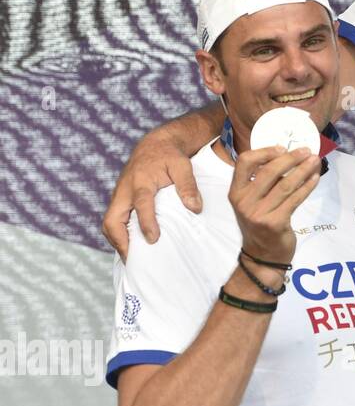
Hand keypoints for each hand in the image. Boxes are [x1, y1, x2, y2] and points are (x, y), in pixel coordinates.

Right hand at [102, 131, 201, 256]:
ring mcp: (119, 197)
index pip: (141, 204)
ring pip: (109, 223)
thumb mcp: (183, 166)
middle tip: (134, 259)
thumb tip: (195, 208)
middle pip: (111, 219)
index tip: (153, 239)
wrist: (155, 145)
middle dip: (119, 241)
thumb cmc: (171, 156)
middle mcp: (125, 191)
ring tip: (132, 260)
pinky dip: (119, 236)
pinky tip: (132, 248)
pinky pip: (114, 221)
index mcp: (141, 181)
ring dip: (117, 241)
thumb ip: (189, 186)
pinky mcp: (120, 201)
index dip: (146, 222)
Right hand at [230, 146, 320, 264]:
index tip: (282, 148)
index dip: (264, 151)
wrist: (263, 256)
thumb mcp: (253, 202)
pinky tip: (315, 178)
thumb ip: (262, 182)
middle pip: (268, 171)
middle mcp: (243, 202)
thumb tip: (289, 155)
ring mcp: (258, 213)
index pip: (244, 162)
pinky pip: (295, 199)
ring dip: (303, 170)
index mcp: (235, 192)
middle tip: (306, 151)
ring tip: (315, 161)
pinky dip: (307, 186)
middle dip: (290, 158)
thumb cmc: (261, 222)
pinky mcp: (275, 223)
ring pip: (285, 185)